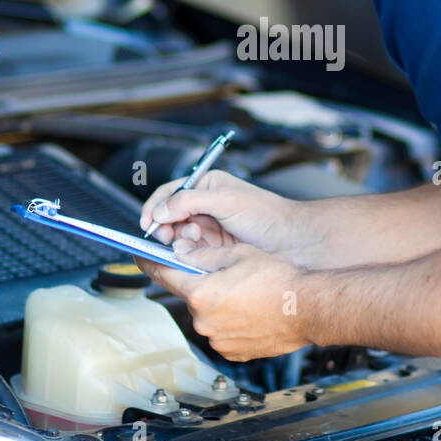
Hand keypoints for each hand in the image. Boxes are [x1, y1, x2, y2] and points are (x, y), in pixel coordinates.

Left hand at [134, 243, 309, 361]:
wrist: (308, 308)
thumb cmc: (278, 279)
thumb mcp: (237, 254)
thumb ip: (203, 256)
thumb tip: (181, 254)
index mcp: (201, 293)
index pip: (162, 274)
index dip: (149, 262)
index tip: (139, 255)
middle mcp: (204, 321)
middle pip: (189, 295)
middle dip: (200, 283)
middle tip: (225, 273)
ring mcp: (217, 340)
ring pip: (205, 314)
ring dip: (216, 303)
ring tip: (245, 293)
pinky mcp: (230, 352)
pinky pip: (220, 332)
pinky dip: (228, 321)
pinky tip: (249, 311)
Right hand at [138, 170, 300, 257]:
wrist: (293, 243)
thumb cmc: (268, 216)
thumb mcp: (226, 201)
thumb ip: (190, 202)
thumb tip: (160, 210)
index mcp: (207, 186)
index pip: (170, 193)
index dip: (155, 207)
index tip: (147, 223)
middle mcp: (205, 206)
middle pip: (169, 217)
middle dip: (166, 227)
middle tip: (167, 236)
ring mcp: (209, 228)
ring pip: (178, 237)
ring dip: (180, 241)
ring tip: (192, 241)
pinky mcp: (214, 250)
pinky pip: (191, 252)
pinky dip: (189, 254)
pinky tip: (198, 254)